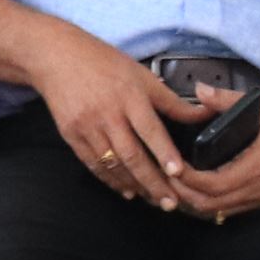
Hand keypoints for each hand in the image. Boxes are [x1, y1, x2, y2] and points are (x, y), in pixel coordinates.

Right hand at [33, 30, 204, 209]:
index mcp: (128, 96)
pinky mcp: (71, 136)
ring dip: (134, 185)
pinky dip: (111, 180)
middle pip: (132, 155)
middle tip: (170, 202)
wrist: (56, 57)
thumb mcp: (141, 74)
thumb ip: (171, 100)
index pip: (150, 129)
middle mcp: (107, 114)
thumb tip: (203, 113)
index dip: (164, 152)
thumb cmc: (102, 62)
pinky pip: (93, 164)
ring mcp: (87, 127)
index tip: (178, 173)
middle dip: (153, 182)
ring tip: (153, 199)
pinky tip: (126, 190)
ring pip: (113, 164)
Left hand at [171, 91, 259, 223]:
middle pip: (208, 204)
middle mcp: (253, 189)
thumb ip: (229, 99)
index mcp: (254, 167)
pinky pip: (227, 210)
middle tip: (165, 176)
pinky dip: (208, 203)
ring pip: (216, 211)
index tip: (171, 165)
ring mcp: (256, 199)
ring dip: (193, 201)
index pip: (212, 184)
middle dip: (182, 193)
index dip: (187, 179)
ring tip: (176, 183)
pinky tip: (197, 191)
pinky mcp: (258, 202)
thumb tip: (200, 91)